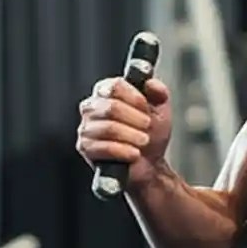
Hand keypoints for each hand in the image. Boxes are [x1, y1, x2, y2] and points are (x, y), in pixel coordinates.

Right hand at [76, 76, 173, 190]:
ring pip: (108, 128)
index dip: (133, 96)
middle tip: (148, 126)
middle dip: (134, 118)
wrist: (149, 164)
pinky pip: (103, 147)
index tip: (146, 107)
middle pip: (110, 107)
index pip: (114, 86)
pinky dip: (123, 151)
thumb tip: (150, 83)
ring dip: (131, 135)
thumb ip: (158, 93)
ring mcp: (86, 127)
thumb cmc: (151, 133)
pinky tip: (135, 154)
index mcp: (106, 91)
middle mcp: (91, 107)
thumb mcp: (161, 110)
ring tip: (144, 141)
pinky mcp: (85, 148)